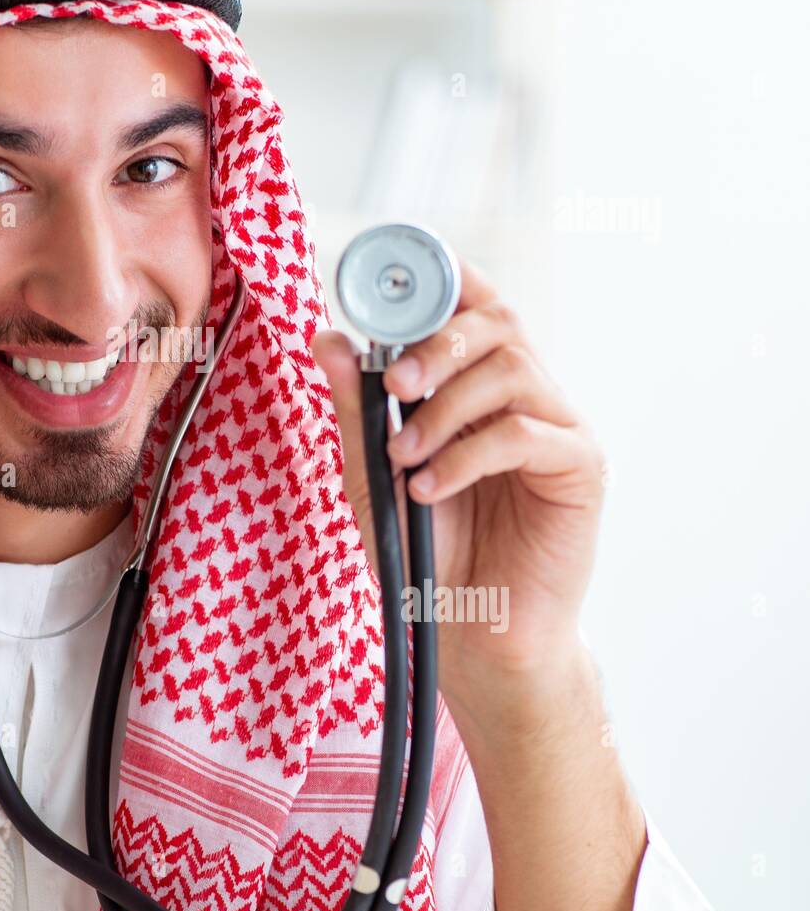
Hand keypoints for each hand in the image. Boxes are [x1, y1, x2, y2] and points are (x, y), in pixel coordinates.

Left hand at [310, 254, 606, 712]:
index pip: (468, 304)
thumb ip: (355, 408)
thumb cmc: (422, 552)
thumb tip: (329, 338)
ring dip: (446, 407)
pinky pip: (526, 436)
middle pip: (497, 320)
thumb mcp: (370, 474)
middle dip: (437, 340)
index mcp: (472, 383)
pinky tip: (431, 488)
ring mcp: (555, 427)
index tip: (385, 281)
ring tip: (404, 456)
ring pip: (512, 369)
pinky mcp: (580, 469)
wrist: (466, 632)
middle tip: (394, 379)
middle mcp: (520, 393)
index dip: (437, 278)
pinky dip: (468, 456)